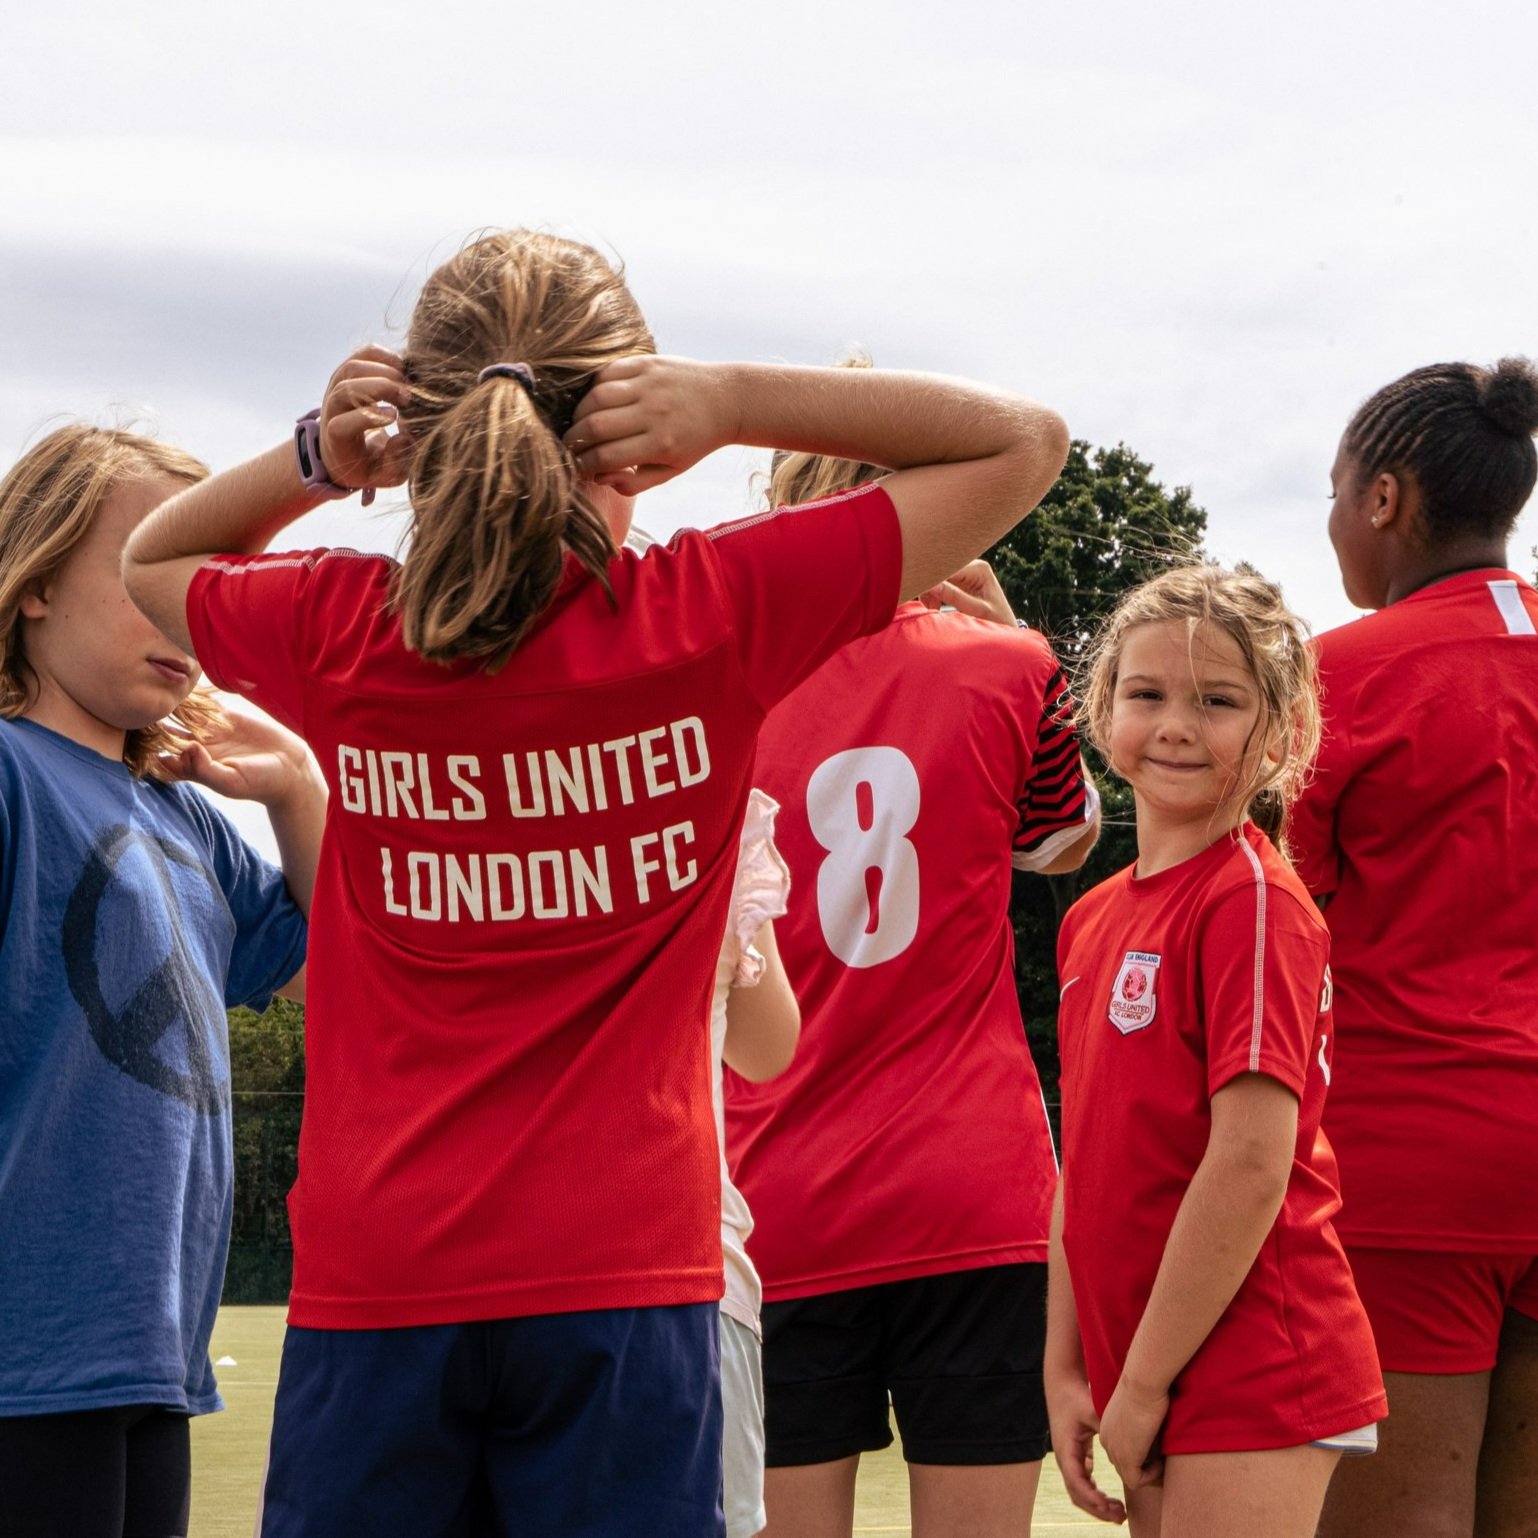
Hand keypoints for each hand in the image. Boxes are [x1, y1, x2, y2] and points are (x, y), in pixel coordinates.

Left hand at [155, 699, 320, 808]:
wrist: (290, 768)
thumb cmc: (260, 783)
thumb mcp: (230, 782)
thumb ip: (204, 770)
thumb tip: (188, 748)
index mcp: (193, 767)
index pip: (161, 756)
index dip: (149, 747)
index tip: (142, 734)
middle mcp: (198, 748)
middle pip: (166, 733)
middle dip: (154, 721)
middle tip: (146, 706)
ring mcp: (211, 732)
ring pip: (183, 716)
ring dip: (173, 705)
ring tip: (163, 691)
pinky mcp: (227, 718)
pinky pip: (206, 705)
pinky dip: (196, 697)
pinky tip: (185, 685)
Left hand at [319, 345, 413, 491]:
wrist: (347, 446)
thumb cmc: (369, 464)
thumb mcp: (384, 475)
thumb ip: (395, 461)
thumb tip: (403, 435)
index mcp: (337, 440)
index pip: (342, 424)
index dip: (368, 418)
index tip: (396, 417)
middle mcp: (332, 409)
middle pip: (346, 389)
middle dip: (380, 389)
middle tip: (409, 397)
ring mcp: (337, 386)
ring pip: (353, 367)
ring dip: (384, 370)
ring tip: (409, 382)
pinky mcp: (349, 371)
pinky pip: (362, 354)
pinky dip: (384, 355)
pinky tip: (404, 367)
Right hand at [565, 356, 735, 494]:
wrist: (725, 399)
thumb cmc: (694, 440)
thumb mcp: (671, 470)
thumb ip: (635, 483)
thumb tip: (600, 478)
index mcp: (661, 444)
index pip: (607, 457)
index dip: (584, 465)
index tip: (578, 468)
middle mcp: (654, 412)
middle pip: (596, 426)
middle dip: (574, 440)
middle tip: (569, 446)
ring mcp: (650, 384)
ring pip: (597, 397)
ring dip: (579, 413)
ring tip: (580, 424)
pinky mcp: (647, 363)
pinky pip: (607, 373)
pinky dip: (593, 388)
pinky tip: (595, 401)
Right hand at [920, 559, 1017, 625]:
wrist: (1005, 629)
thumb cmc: (997, 620)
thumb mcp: (976, 610)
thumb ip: (954, 596)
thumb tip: (932, 585)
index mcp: (979, 569)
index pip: (948, 568)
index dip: (933, 579)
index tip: (923, 594)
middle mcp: (971, 566)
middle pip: (940, 570)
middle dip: (931, 588)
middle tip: (929, 608)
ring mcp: (964, 573)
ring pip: (936, 578)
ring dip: (930, 594)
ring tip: (933, 611)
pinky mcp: (958, 582)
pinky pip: (938, 584)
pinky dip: (932, 596)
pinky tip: (934, 608)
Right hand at [1046, 1370, 1126, 1524]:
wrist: (1062, 1381)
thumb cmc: (1076, 1394)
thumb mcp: (1092, 1410)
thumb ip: (1106, 1429)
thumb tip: (1124, 1449)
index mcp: (1065, 1449)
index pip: (1076, 1482)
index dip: (1091, 1498)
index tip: (1109, 1507)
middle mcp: (1064, 1457)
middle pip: (1077, 1493)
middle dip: (1097, 1509)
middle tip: (1121, 1517)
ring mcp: (1068, 1456)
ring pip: (1079, 1490)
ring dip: (1096, 1503)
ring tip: (1119, 1512)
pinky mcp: (1074, 1453)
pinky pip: (1082, 1480)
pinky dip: (1093, 1492)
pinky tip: (1107, 1497)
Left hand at [1098, 1374, 1168, 1493]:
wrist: (1143, 1382)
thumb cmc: (1147, 1388)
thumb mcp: (1140, 1409)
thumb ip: (1141, 1425)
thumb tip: (1156, 1439)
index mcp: (1108, 1426)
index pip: (1121, 1451)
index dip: (1140, 1455)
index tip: (1158, 1448)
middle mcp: (1107, 1438)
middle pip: (1123, 1465)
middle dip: (1143, 1466)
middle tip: (1162, 1457)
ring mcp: (1114, 1449)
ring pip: (1129, 1475)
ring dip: (1149, 1472)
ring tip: (1164, 1459)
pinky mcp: (1126, 1458)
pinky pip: (1136, 1481)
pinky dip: (1152, 1476)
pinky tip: (1162, 1461)